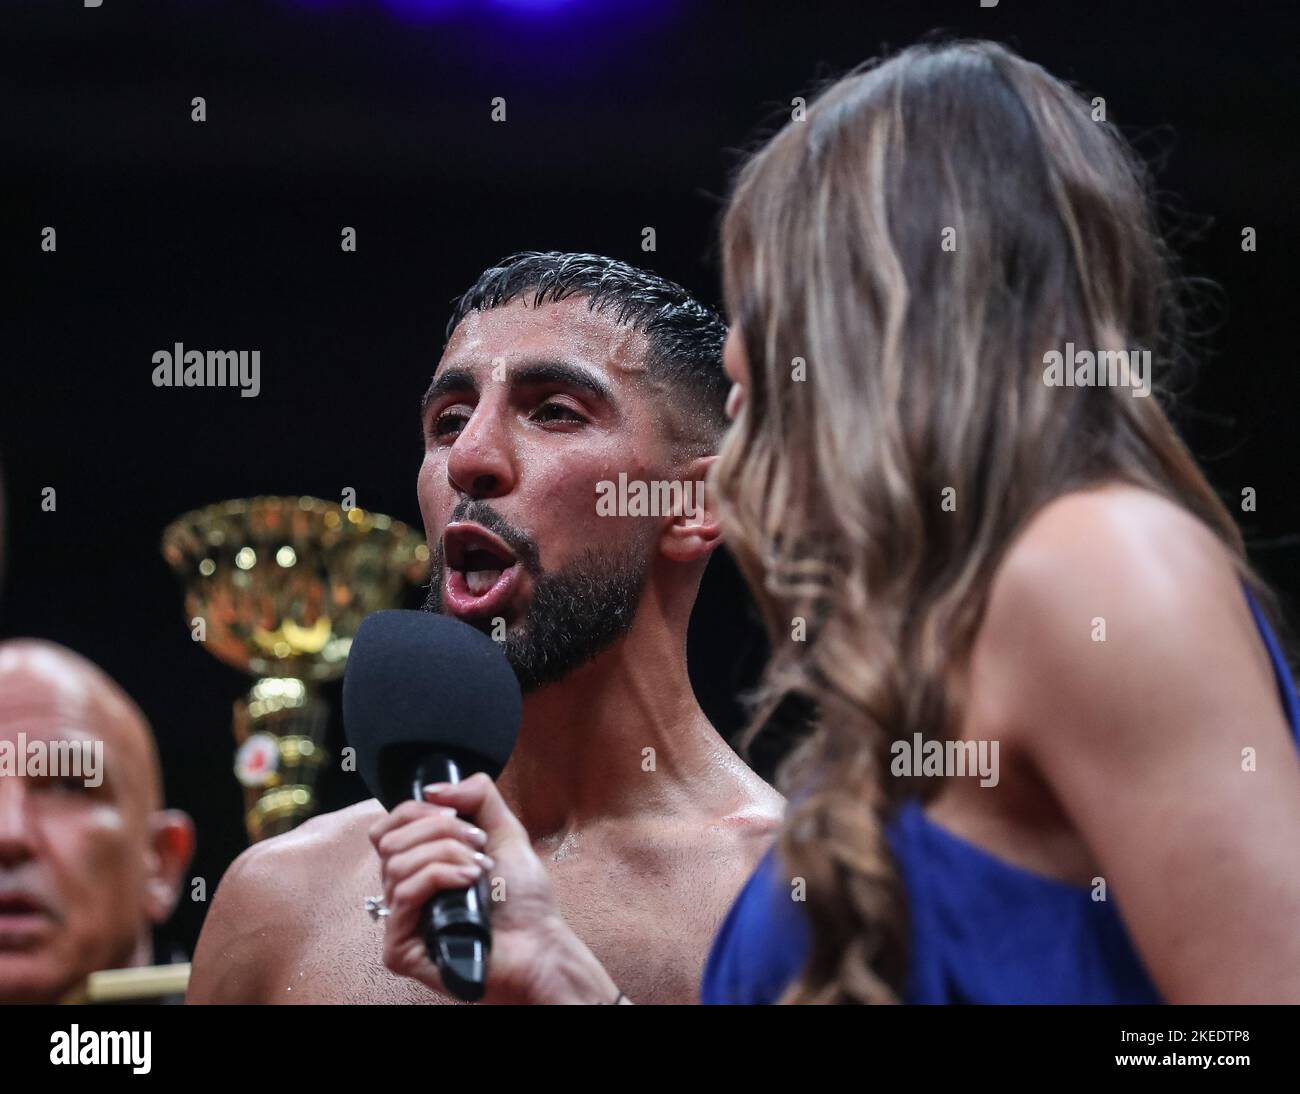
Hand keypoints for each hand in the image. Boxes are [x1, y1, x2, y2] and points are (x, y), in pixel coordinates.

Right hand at [368, 772, 621, 1003]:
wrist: (539, 945)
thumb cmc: (523, 899)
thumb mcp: (505, 831)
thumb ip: (478, 796)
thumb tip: (433, 789)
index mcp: (420, 865)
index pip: (389, 826)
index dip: (418, 811)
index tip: (457, 815)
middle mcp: (404, 891)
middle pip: (390, 840)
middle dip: (442, 832)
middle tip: (478, 846)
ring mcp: (399, 922)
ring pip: (397, 864)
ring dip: (447, 855)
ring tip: (479, 870)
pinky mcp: (399, 949)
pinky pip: (404, 893)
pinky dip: (439, 876)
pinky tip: (469, 883)